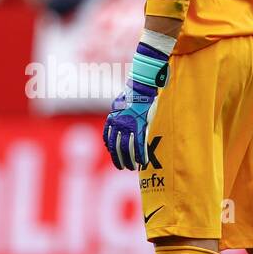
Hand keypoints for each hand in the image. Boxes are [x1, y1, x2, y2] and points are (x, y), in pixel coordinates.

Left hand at [102, 40, 170, 169]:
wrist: (141, 86)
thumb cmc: (133, 92)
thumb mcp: (121, 100)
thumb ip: (118, 109)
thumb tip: (115, 110)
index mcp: (113, 119)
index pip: (109, 139)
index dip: (112, 150)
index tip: (115, 158)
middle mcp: (118, 124)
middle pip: (117, 146)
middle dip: (119, 159)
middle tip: (123, 167)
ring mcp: (128, 125)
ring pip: (127, 148)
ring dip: (129, 160)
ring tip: (132, 167)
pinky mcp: (140, 126)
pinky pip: (140, 144)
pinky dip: (141, 154)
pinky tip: (143, 161)